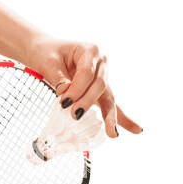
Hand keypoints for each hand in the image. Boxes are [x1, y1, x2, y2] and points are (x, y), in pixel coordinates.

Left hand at [21, 36, 142, 138]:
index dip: (77, 89)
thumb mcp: (47, 62)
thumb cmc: (46, 53)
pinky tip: (136, 130)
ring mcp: (103, 75)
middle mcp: (101, 62)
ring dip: (111, 116)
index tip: (64, 102)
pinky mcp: (100, 88)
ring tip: (113, 133)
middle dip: (88, 102)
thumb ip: (57, 78)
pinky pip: (110, 103)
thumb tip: (65, 93)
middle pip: (100, 85)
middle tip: (75, 115)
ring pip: (108, 97)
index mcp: (90, 50)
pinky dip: (120, 117)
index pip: (87, 73)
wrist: (46, 50)